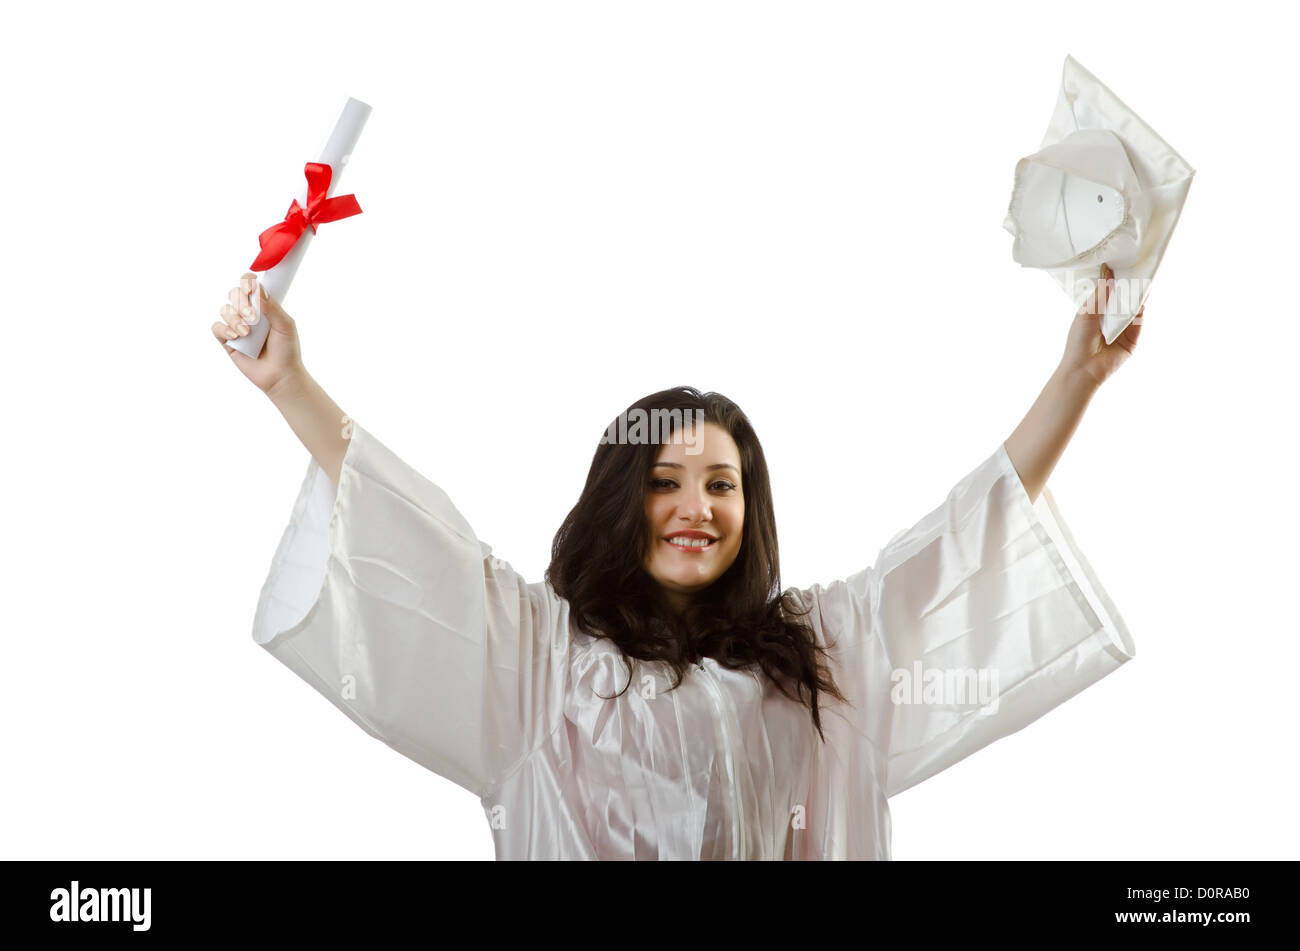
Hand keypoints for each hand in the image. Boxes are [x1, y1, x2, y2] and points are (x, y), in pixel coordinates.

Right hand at [211, 272, 304, 394]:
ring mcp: (237, 326)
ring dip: (235, 319)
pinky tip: (235, 336)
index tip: (250, 287)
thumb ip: (272, 306)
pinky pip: (217, 327)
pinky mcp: (228, 341)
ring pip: (225, 310)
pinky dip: (224, 329)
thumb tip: (258, 289)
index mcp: (264, 306)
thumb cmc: (287, 350)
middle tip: (253, 318)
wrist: (281, 376)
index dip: (247, 281)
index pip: (250, 285)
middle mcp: (249, 313)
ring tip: (247, 333)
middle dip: (241, 303)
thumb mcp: (285, 325)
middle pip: (234, 293)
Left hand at [1060, 262, 1142, 388]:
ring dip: (1137, 296)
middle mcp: (1111, 320)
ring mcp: (1123, 330)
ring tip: (1142, 280)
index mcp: (1098, 313)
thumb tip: (1107, 271)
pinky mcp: (1133, 340)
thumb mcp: (1087, 312)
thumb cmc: (1079, 340)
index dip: (1116, 281)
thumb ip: (1099, 293)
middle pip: (1124, 300)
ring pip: (1133, 309)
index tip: (1122, 264)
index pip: (1110, 293)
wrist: (1083, 367)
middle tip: (1137, 268)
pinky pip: (1138, 323)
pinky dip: (1140, 311)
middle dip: (1130, 286)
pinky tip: (1141, 300)